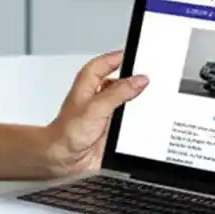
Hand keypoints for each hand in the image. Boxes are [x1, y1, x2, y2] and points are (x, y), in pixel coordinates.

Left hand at [40, 50, 148, 177]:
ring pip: (127, 99)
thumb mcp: (96, 108)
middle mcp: (97, 95)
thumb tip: (139, 80)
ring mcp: (106, 111)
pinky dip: (137, 118)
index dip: (121, 56)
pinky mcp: (112, 126)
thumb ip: (119, 92)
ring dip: (137, 101)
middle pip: (120, 79)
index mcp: (88, 82)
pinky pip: (129, 118)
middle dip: (135, 79)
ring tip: (150, 99)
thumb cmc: (67, 133)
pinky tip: (144, 120)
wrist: (63, 158)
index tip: (140, 55)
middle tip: (150, 77)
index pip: (106, 62)